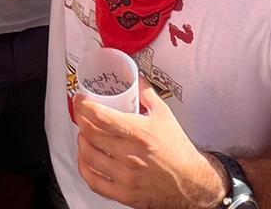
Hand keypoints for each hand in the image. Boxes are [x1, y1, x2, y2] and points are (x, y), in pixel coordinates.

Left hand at [73, 83, 221, 208]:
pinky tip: (85, 159)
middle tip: (80, 115)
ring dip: (81, 142)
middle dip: (81, 121)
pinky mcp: (124, 194)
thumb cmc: (177, 149)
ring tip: (83, 135)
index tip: (80, 100)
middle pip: (92, 135)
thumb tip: (136, 77)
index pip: (102, 117)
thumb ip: (147, 94)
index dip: (84, 106)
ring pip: (90, 157)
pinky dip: (84, 168)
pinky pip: (94, 181)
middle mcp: (130, 155)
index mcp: (139, 133)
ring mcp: (126, 176)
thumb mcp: (165, 115)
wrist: (191, 182)